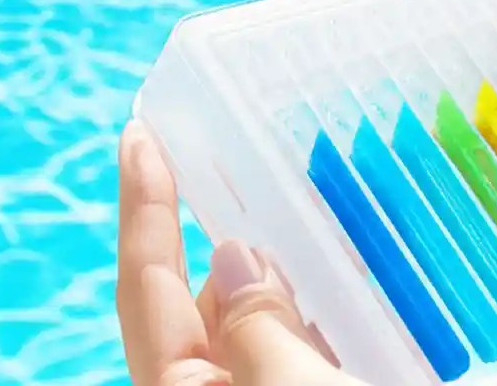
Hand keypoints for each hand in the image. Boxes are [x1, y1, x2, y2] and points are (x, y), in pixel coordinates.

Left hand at [116, 120, 363, 385]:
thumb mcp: (292, 383)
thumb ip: (256, 321)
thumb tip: (234, 259)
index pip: (147, 282)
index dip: (144, 205)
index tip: (137, 134)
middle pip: (203, 302)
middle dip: (230, 239)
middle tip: (245, 163)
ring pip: (262, 325)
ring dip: (288, 276)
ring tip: (328, 219)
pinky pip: (302, 349)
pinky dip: (322, 310)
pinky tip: (359, 274)